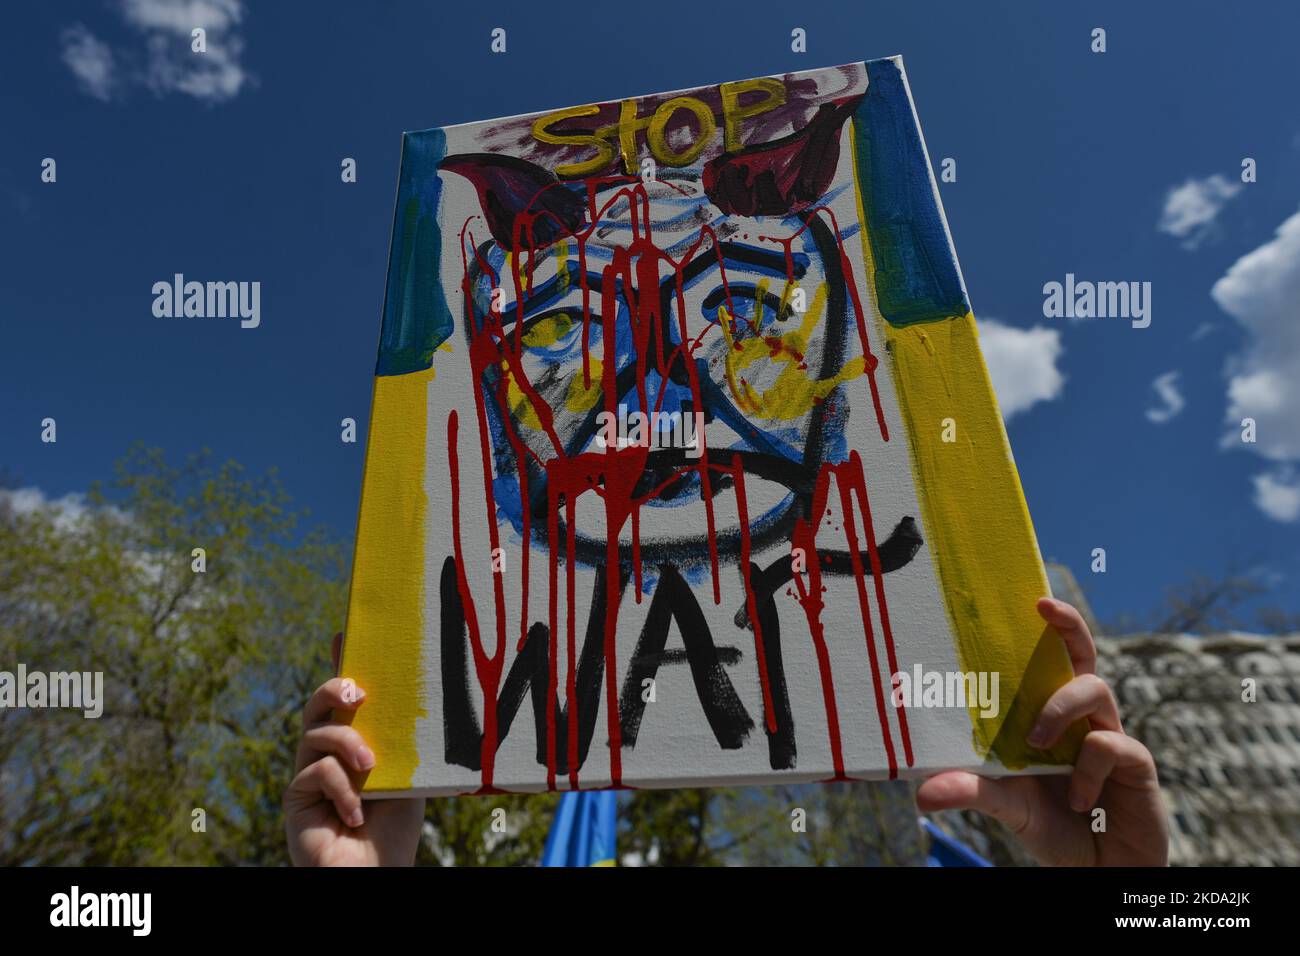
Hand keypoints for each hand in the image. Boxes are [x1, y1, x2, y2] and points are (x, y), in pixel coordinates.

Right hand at [284, 634, 425, 865]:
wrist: (376, 872)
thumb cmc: (395, 827)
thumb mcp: (407, 773)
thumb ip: (404, 740)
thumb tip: (417, 696)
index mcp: (356, 741)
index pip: (345, 698)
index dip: (341, 664)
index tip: (344, 634)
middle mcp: (328, 752)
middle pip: (318, 705)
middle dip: (334, 689)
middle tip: (356, 693)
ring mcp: (309, 773)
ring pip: (315, 733)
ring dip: (347, 744)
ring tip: (371, 766)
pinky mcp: (296, 797)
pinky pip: (315, 772)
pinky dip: (342, 789)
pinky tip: (356, 813)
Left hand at [916, 597, 1168, 865]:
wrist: (1098, 872)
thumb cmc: (1052, 827)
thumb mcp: (1005, 806)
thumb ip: (970, 791)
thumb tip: (920, 793)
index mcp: (1048, 716)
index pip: (1044, 662)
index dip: (1039, 629)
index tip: (1023, 597)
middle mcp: (1080, 717)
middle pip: (1080, 654)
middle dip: (1066, 624)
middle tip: (1043, 606)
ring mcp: (1110, 734)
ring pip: (1094, 689)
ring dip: (1059, 709)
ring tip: (1036, 743)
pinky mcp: (1135, 762)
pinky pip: (1111, 744)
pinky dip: (1086, 771)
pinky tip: (1076, 800)